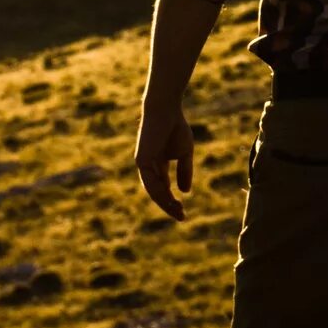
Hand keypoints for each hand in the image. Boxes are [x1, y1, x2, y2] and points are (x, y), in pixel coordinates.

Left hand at [133, 101, 194, 221]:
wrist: (165, 110)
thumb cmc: (175, 127)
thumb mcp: (184, 153)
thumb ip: (184, 171)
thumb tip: (184, 192)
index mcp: (158, 164)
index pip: (164, 188)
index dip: (173, 201)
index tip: (183, 213)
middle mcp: (148, 167)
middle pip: (158, 192)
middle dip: (169, 205)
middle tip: (181, 217)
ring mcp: (144, 164)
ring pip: (153, 190)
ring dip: (165, 202)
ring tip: (177, 212)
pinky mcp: (142, 159)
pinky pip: (151, 180)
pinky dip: (161, 191)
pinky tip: (170, 199)